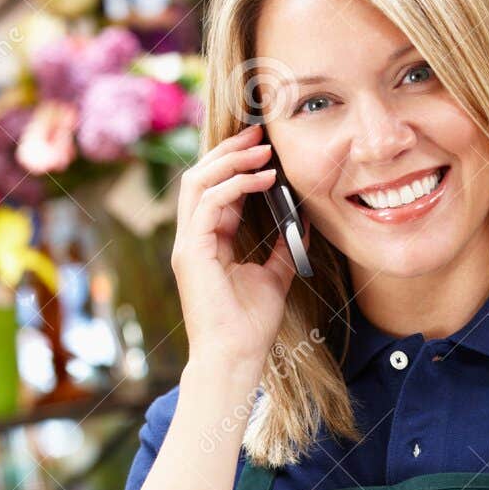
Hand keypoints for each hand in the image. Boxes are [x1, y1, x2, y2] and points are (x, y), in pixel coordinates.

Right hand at [171, 121, 307, 366]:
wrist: (236, 358)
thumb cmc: (250, 326)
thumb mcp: (274, 277)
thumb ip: (282, 247)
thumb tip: (301, 221)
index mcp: (207, 243)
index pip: (215, 190)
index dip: (237, 164)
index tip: (264, 146)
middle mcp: (192, 239)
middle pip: (200, 177)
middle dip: (229, 149)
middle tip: (259, 131)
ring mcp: (188, 245)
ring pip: (199, 182)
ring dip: (231, 160)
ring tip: (262, 149)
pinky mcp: (191, 252)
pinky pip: (210, 203)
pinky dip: (236, 185)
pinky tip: (264, 179)